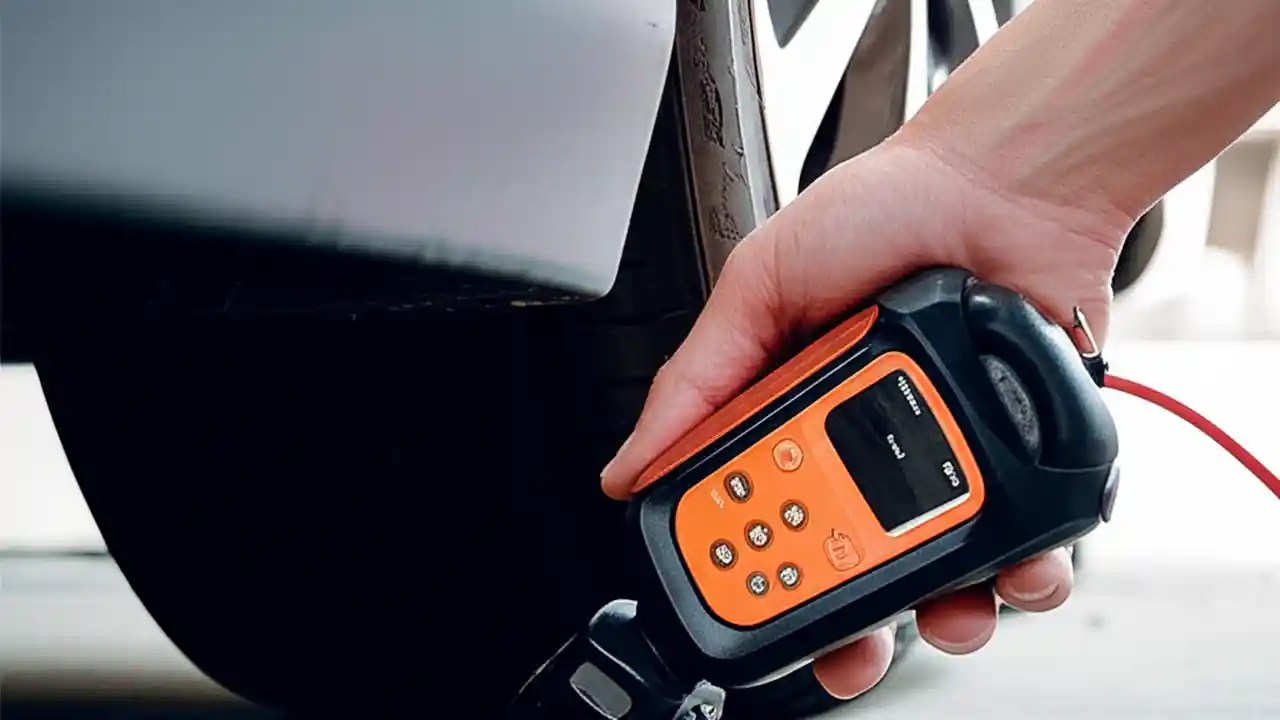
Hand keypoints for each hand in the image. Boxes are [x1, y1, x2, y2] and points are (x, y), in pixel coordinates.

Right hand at [599, 135, 1133, 698]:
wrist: (1003, 181)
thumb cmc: (884, 208)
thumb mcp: (757, 285)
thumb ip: (696, 376)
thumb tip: (631, 463)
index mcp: (797, 409)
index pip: (762, 505)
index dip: (752, 560)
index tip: (745, 596)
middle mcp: (873, 442)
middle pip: (851, 561)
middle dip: (848, 618)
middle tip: (846, 641)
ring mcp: (949, 458)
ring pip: (941, 570)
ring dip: (943, 612)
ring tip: (942, 611)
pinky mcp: (1021, 460)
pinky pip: (1024, 538)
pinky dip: (1025, 572)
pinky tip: (1014, 567)